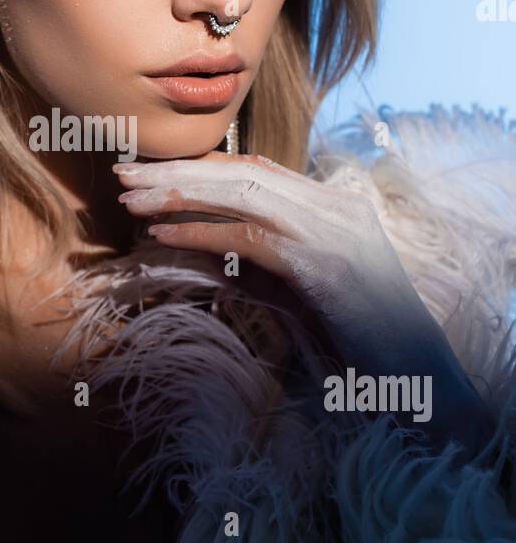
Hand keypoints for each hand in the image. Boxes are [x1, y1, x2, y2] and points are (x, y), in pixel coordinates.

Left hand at [113, 150, 495, 459]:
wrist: (419, 376)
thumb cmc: (361, 340)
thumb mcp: (303, 290)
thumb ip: (259, 262)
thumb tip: (198, 243)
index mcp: (334, 206)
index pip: (258, 169)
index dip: (201, 166)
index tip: (153, 172)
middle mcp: (336, 207)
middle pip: (244, 171)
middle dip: (179, 170)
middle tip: (124, 173)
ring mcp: (333, 232)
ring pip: (244, 192)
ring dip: (180, 192)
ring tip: (131, 198)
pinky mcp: (325, 265)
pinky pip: (250, 237)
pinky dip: (202, 230)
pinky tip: (163, 232)